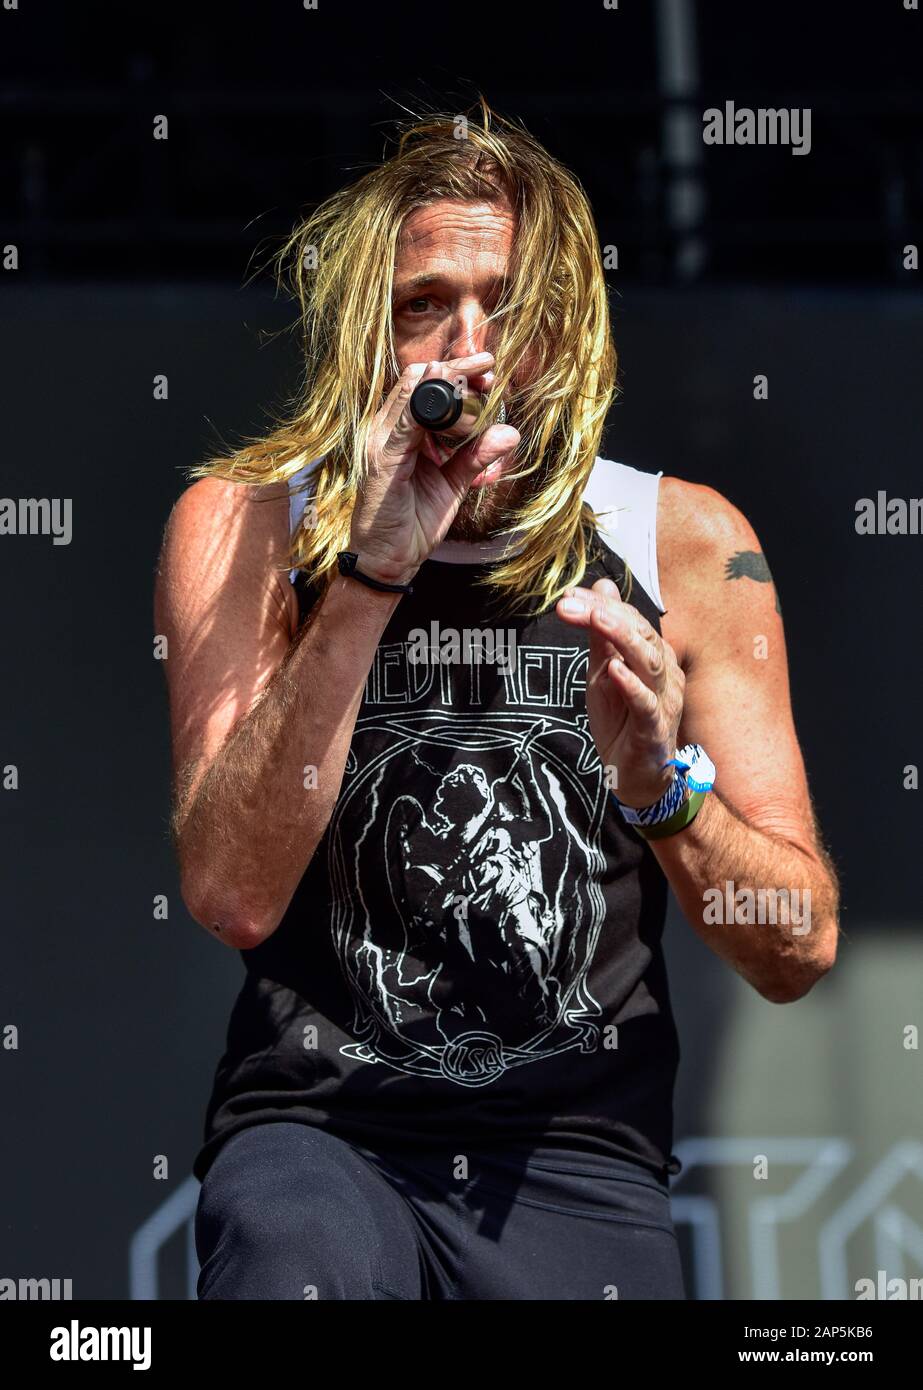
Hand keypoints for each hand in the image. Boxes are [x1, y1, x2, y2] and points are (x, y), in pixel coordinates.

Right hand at [348, 352, 519, 584]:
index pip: (425, 386)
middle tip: (488, 369)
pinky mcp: (381, 460)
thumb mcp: (454, 484)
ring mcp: (380, 442)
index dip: (457, 373)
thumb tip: (510, 432)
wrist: (388, 560)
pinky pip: (404, 423)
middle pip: (418, 379)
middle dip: (457, 369)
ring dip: (448, 380)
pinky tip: (449, 396)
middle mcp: (387, 430)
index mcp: (402, 432)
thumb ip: (476, 456)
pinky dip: (426, 404)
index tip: (488, 375)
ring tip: (479, 380)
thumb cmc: (414, 522)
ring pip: (410, 391)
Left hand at [556, 578, 685, 808]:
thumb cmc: (621, 721)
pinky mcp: (655, 728)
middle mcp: (663, 672)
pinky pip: (647, 704)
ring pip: (650, 662)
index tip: (568, 595)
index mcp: (652, 655)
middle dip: (606, 615)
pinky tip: (616, 670)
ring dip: (623, 639)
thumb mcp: (602, 674)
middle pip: (641, 634)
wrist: (634, 775)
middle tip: (571, 603)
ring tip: (598, 620)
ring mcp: (663, 700)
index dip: (600, 605)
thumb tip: (601, 587)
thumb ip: (601, 635)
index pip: (629, 621)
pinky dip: (632, 686)